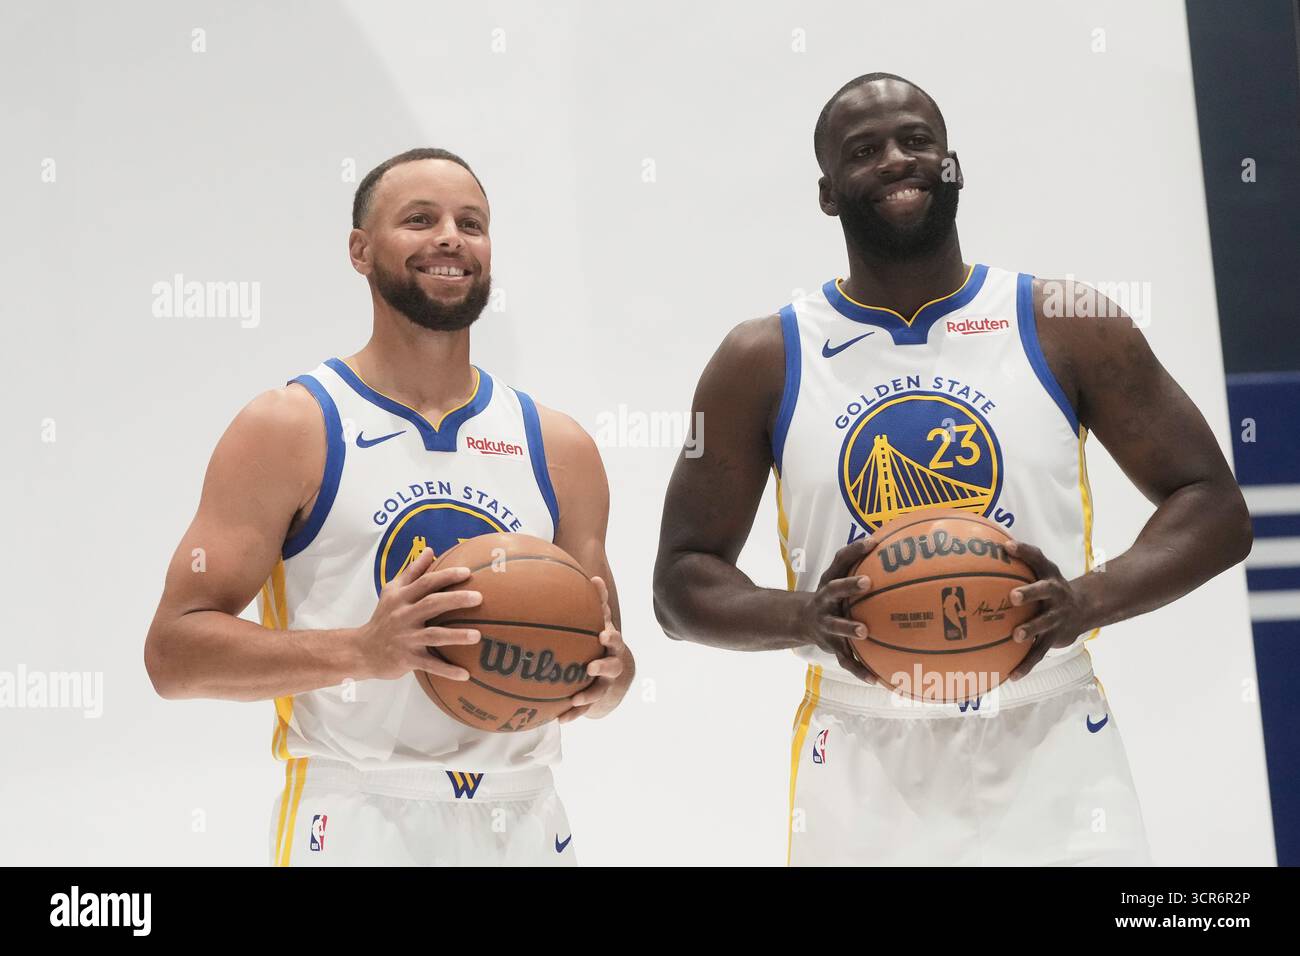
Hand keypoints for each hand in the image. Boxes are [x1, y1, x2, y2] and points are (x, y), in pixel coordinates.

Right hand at [356, 547, 482, 681]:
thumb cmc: (384, 617)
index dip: (446, 576)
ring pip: (434, 636)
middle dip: (455, 599)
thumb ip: (412, 571)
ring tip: (478, 636)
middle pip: (432, 604)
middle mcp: (404, 616)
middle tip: (479, 598)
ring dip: (456, 636)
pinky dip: (447, 670)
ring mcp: (406, 638)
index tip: (467, 572)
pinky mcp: (408, 659)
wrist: (362, 650)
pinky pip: (430, 665)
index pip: (426, 582)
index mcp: (402, 597)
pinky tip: (466, 674)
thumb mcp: (393, 591)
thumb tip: (430, 549)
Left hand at [558, 576, 628, 722]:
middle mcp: (611, 665)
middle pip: (612, 667)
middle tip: (591, 666)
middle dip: (603, 667)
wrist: (618, 675)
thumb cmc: (603, 641)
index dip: (610, 638)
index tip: (602, 635)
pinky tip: (559, 719)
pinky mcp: (595, 700)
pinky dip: (573, 714)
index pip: (614, 640)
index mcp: (612, 646)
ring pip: (599, 691)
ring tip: (576, 697)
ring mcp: (605, 684)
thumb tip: (594, 576)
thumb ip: (598, 603)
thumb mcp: (602, 622)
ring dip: (589, 695)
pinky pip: (584, 709)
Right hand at [799, 537, 880, 684]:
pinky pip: (846, 659)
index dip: (854, 551)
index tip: (873, 542)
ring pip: (836, 626)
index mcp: (830, 582)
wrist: (802, 621)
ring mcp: (825, 624)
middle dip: (849, 585)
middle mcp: (824, 601)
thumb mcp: (840, 579)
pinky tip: (876, 679)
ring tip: (865, 631)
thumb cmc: (833, 596)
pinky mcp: (830, 646)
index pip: (840, 560)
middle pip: (833, 589)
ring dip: (849, 628)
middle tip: (868, 582)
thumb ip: (863, 567)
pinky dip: (859, 670)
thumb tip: (898, 550)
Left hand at [1005, 540, 1088, 678]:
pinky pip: (1039, 653)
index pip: (1037, 558)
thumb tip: (980, 551)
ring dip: (1030, 629)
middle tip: (1013, 596)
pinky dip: (1026, 664)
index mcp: (1048, 575)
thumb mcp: (1040, 570)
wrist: (1085, 608)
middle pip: (1044, 590)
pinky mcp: (1055, 638)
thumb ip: (1017, 562)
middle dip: (1029, 593)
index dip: (1024, 551)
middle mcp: (1055, 593)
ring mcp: (1057, 616)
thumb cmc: (1049, 586)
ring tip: (1016, 636)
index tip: (1007, 546)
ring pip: (1044, 623)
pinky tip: (1010, 676)